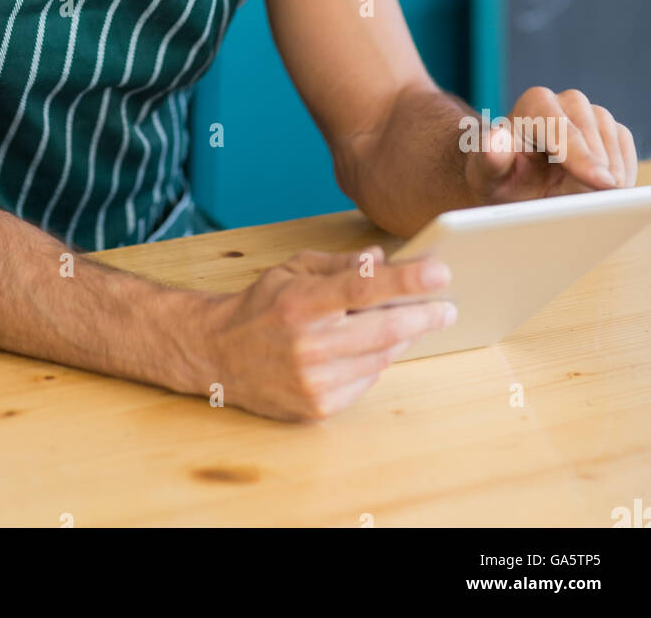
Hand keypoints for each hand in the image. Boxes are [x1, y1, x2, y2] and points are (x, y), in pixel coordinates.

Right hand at [204, 245, 455, 421]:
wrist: (219, 355)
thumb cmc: (262, 306)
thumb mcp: (293, 270)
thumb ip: (340, 264)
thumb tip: (382, 258)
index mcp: (300, 303)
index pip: (362, 288)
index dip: (405, 280)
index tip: (440, 272)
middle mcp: (308, 345)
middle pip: (384, 329)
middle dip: (423, 315)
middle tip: (447, 306)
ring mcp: (314, 381)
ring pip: (382, 357)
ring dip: (403, 338)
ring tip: (412, 321)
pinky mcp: (319, 407)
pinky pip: (367, 381)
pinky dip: (377, 361)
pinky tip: (372, 347)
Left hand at [465, 86, 637, 203]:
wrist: (512, 180)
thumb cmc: (499, 176)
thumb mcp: (487, 176)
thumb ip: (489, 159)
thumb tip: (495, 142)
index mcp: (534, 104)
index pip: (562, 127)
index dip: (582, 157)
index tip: (600, 183)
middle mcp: (565, 102)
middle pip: (593, 130)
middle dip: (596, 169)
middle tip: (591, 202)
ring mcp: (590, 114)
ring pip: (613, 137)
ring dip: (610, 173)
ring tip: (589, 199)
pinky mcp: (608, 130)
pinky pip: (625, 147)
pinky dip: (622, 172)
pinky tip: (607, 193)